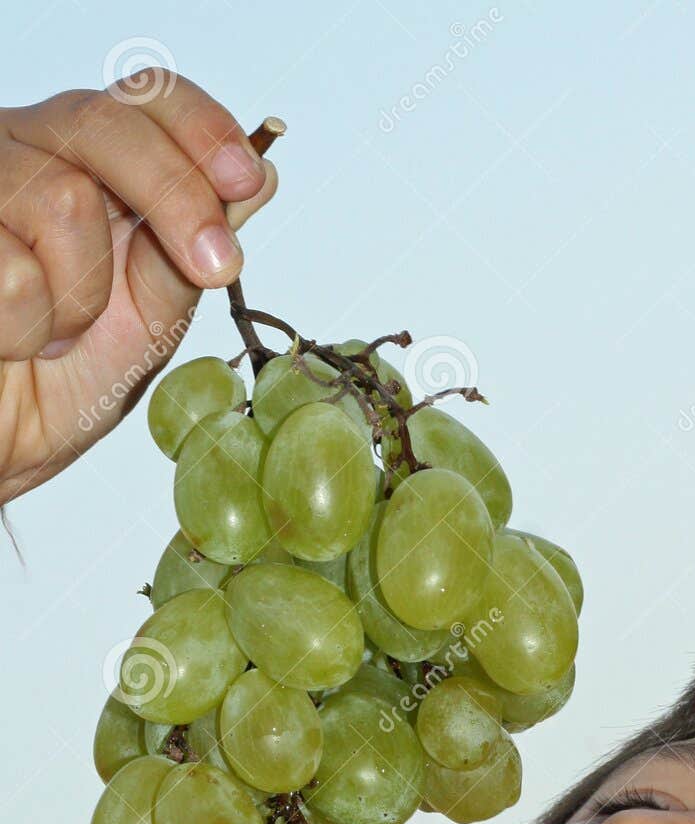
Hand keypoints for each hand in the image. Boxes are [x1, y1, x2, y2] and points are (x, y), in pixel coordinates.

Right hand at [0, 75, 277, 503]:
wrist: (1, 443)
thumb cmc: (65, 383)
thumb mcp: (151, 318)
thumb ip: (192, 250)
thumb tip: (261, 177)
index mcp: (88, 164)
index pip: (143, 101)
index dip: (200, 129)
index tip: (247, 179)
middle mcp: (28, 154)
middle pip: (107, 126)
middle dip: (177, 199)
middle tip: (215, 267)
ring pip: (62, 200)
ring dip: (82, 297)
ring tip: (57, 335)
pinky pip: (12, 270)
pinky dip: (28, 327)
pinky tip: (10, 341)